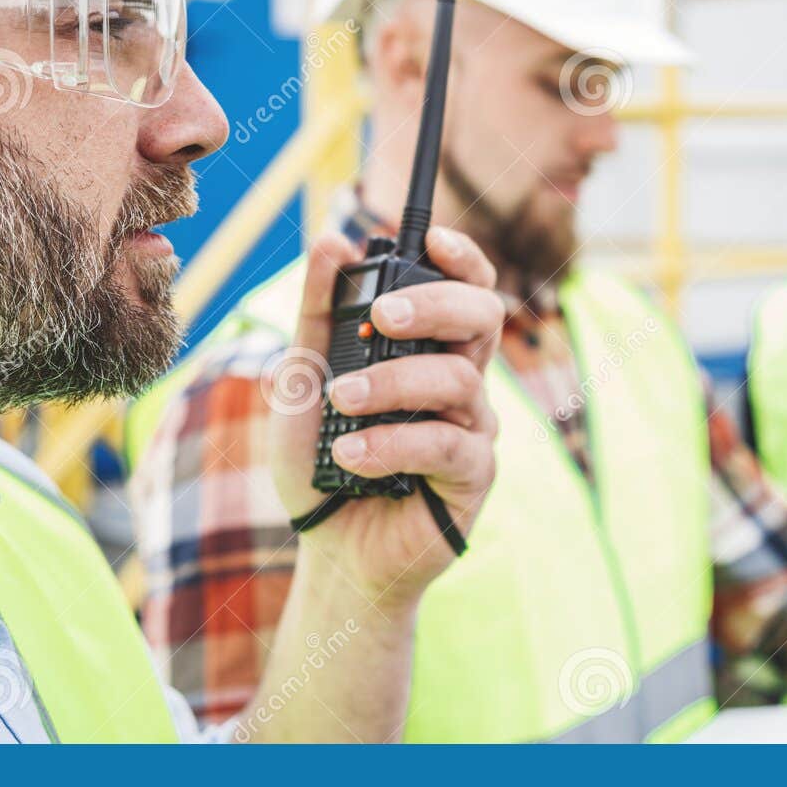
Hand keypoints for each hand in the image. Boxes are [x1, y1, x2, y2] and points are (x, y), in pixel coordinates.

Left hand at [268, 226, 500, 608]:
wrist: (328, 548)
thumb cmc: (322, 460)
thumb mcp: (303, 378)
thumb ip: (318, 312)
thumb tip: (334, 242)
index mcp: (429, 349)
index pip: (465, 287)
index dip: (461, 257)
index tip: (430, 238)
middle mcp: (461, 380)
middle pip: (483, 317)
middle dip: (436, 305)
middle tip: (385, 316)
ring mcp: (472, 427)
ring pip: (459, 379)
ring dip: (394, 382)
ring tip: (342, 402)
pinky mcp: (472, 477)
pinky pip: (448, 444)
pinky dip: (395, 442)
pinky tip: (352, 454)